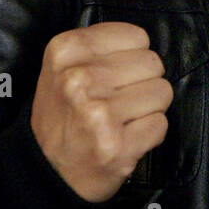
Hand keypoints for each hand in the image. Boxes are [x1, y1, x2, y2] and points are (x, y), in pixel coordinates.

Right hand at [30, 22, 172, 202]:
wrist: (45, 171)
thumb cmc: (62, 116)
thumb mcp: (62, 67)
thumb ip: (99, 47)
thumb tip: (144, 43)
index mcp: (66, 51)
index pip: (136, 36)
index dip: (131, 57)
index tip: (113, 75)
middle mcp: (79, 78)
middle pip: (153, 63)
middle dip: (142, 82)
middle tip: (118, 100)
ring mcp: (99, 113)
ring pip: (162, 92)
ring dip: (148, 108)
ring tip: (121, 119)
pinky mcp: (117, 145)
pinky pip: (161, 124)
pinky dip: (149, 133)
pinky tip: (125, 137)